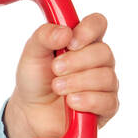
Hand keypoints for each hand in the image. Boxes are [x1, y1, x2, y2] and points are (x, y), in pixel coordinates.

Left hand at [2, 13, 118, 137]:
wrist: (30, 113)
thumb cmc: (36, 80)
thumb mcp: (32, 54)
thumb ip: (44, 36)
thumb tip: (65, 32)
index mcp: (83, 41)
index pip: (98, 24)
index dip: (88, 30)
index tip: (70, 42)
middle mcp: (98, 61)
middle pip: (104, 52)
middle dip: (76, 62)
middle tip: (55, 69)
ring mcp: (105, 84)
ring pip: (106, 77)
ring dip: (78, 82)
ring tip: (58, 88)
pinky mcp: (106, 107)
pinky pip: (107, 101)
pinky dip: (87, 100)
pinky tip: (71, 102)